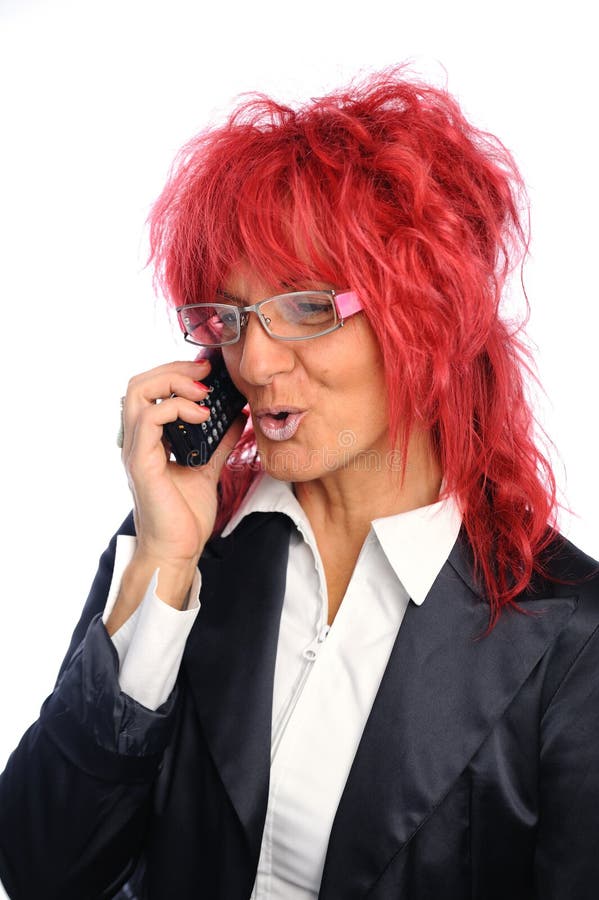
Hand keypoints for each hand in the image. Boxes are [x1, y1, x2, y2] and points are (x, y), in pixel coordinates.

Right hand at [107, 359, 245, 628]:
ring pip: (137, 393)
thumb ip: (219, 442)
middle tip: (205, 373)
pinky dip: (176, 408)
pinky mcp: (142, 463)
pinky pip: (149, 419)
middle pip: (138, 383)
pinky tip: (203, 417)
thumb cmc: (185, 515)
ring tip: (203, 393)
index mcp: (149, 439)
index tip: (207, 371)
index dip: (175, 372)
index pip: (149, 389)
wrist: (179, 549)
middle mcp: (138, 441)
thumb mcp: (208, 468)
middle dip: (173, 369)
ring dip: (174, 383)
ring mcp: (137, 450)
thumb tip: (238, 418)